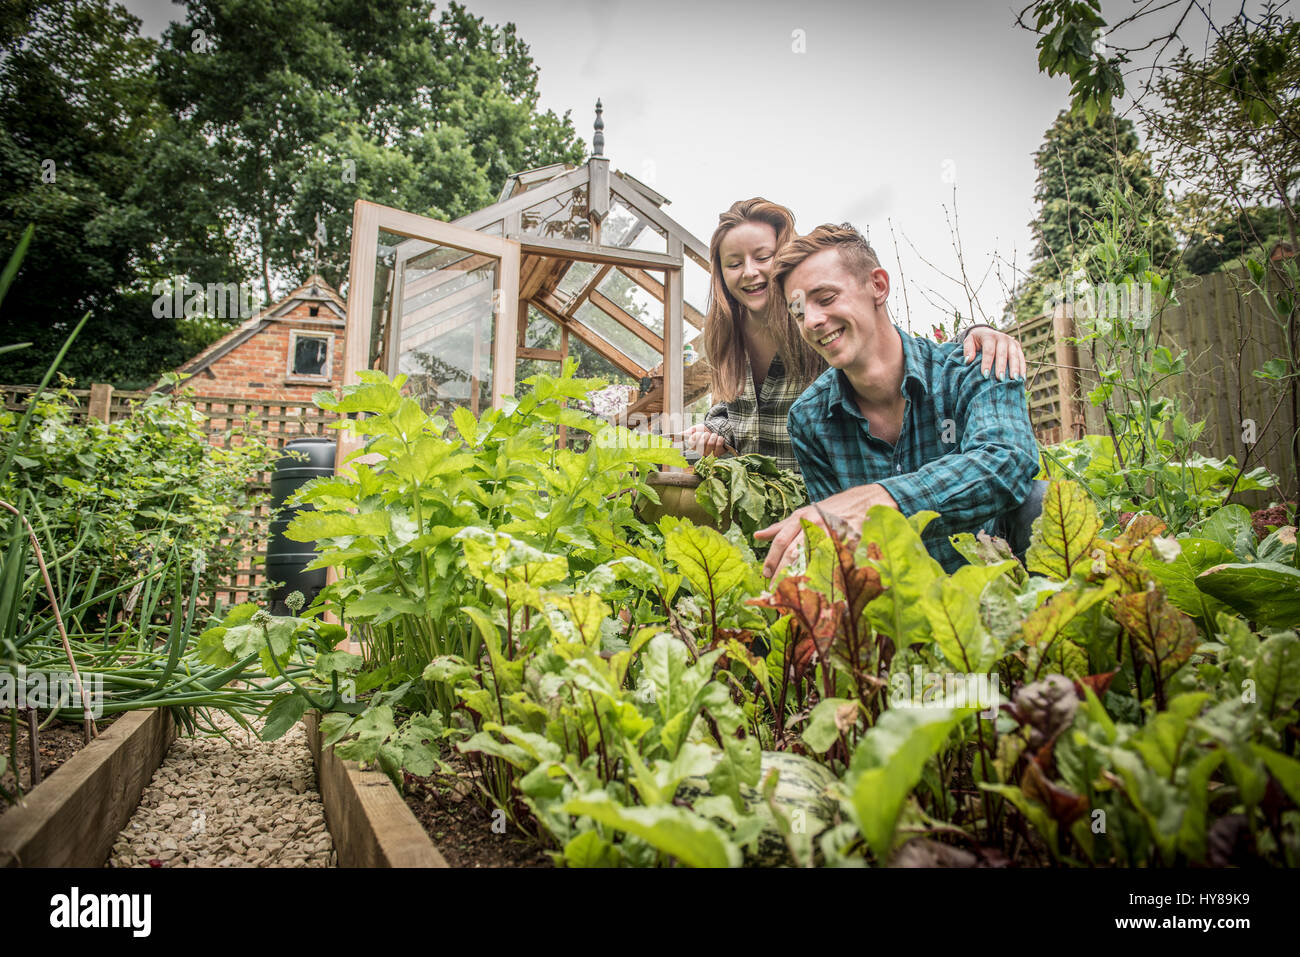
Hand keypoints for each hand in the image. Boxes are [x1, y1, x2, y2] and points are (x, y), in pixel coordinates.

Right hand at [681, 423, 727, 457]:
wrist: (718, 429)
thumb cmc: (705, 430)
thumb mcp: (695, 429)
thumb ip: (686, 433)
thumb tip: (674, 438)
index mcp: (693, 445)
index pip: (690, 442)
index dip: (693, 437)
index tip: (694, 433)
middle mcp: (699, 451)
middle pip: (701, 444)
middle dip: (706, 435)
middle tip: (707, 434)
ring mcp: (708, 453)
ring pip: (710, 444)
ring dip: (713, 436)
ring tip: (714, 435)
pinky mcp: (717, 453)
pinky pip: (718, 444)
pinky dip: (719, 439)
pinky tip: (719, 439)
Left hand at [754, 484, 898, 578]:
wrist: (862, 503)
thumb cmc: (828, 511)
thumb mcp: (803, 514)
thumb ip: (780, 527)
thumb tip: (757, 536)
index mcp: (801, 518)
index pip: (781, 541)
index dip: (772, 560)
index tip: (765, 576)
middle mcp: (814, 524)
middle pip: (793, 551)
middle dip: (781, 572)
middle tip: (775, 589)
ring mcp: (831, 533)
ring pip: (812, 558)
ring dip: (800, 577)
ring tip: (793, 592)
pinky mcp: (847, 542)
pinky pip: (834, 561)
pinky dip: (825, 574)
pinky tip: (818, 587)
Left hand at [964, 326, 1026, 380]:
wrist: (986, 332)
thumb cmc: (976, 341)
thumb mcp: (969, 341)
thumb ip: (968, 349)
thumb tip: (968, 360)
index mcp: (989, 336)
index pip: (989, 350)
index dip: (987, 363)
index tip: (985, 375)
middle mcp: (1002, 338)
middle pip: (1002, 353)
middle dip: (1001, 367)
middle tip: (1000, 379)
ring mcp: (1011, 342)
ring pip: (1014, 356)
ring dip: (1015, 368)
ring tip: (1014, 380)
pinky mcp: (1018, 347)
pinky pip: (1021, 358)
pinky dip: (1022, 368)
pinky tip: (1022, 379)